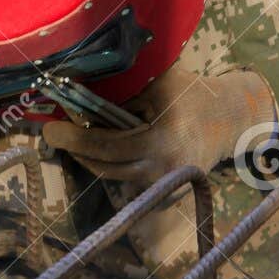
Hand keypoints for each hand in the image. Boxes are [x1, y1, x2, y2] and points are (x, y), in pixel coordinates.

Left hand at [42, 65, 275, 186]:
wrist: (228, 120)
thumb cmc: (191, 94)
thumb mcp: (157, 83)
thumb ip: (121, 93)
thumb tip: (77, 96)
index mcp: (162, 142)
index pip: (106, 146)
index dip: (74, 139)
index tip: (49, 130)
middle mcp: (163, 171)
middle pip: (104, 166)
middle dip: (77, 150)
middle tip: (55, 134)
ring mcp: (165, 187)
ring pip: (113, 176)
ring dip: (90, 158)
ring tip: (75, 138)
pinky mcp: (166, 195)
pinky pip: (127, 181)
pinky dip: (111, 165)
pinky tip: (98, 149)